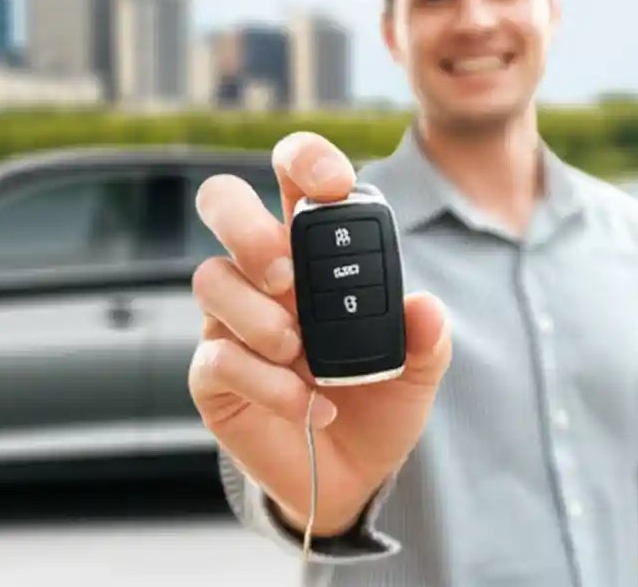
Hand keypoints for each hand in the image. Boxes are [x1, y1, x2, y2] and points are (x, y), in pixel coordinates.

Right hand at [189, 131, 452, 535]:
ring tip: (300, 352)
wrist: (352, 477)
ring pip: (210, 279)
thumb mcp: (417, 370)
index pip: (293, 176)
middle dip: (244, 223)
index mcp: (311, 248)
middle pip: (222, 201)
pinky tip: (309, 406)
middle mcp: (261, 273)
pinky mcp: (213, 374)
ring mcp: (229, 319)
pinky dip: (267, 382)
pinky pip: (218, 356)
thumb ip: (425, 337)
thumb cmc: (376, 403)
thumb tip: (426, 308)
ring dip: (257, 314)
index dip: (305, 159)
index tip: (333, 184)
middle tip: (284, 272)